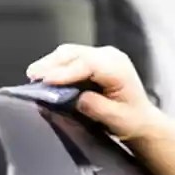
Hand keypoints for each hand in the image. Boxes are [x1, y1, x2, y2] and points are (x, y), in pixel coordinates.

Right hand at [25, 44, 166, 141]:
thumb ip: (95, 107)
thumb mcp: (115, 119)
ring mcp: (101, 56)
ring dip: (51, 63)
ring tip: (34, 75)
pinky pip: (71, 58)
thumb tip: (75, 98)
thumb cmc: (132, 120)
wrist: (141, 120)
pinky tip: (44, 76)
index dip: (65, 72)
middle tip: (32, 76)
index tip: (46, 80)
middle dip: (51, 64)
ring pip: (70, 53)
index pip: (88, 64)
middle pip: (75, 54)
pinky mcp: (92, 61)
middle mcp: (110, 57)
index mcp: (119, 69)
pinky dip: (56, 66)